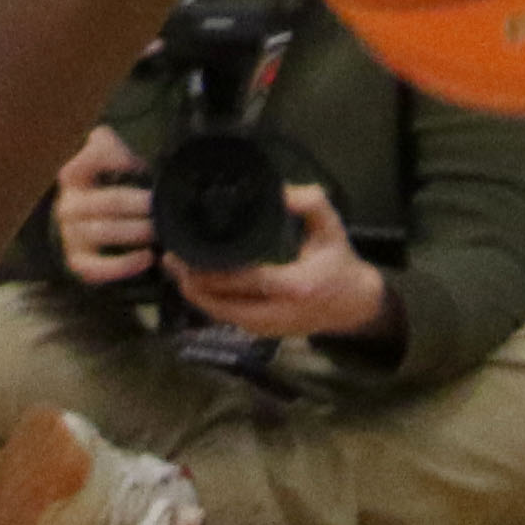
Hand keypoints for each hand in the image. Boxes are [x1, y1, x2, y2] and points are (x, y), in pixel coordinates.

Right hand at [53, 126, 155, 285]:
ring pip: (104, 232)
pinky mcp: (79, 263)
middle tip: (162, 205)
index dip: (118, 160)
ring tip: (160, 230)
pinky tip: (148, 257)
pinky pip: (99, 267)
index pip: (90, 159)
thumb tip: (120, 141)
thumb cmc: (107, 188)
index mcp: (75, 175)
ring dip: (136, 231)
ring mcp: (71, 235)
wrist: (85, 226)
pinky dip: (126, 264)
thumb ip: (111, 146)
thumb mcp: (107, 160)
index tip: (141, 165)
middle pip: (108, 202)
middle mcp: (68, 205)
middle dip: (140, 204)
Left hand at [166, 186, 390, 342]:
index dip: (211, 270)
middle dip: (192, 283)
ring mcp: (269, 328)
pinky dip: (209, 304)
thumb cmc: (339, 262)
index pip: (243, 281)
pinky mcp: (263, 334)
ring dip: (196, 295)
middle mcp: (277, 313)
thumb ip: (310, 203)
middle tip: (170, 257)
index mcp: (294, 285)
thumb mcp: (331, 226)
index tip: (186, 251)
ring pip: (221, 316)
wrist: (355, 306)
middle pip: (223, 304)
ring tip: (175, 269)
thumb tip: (278, 189)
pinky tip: (194, 284)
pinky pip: (229, 320)